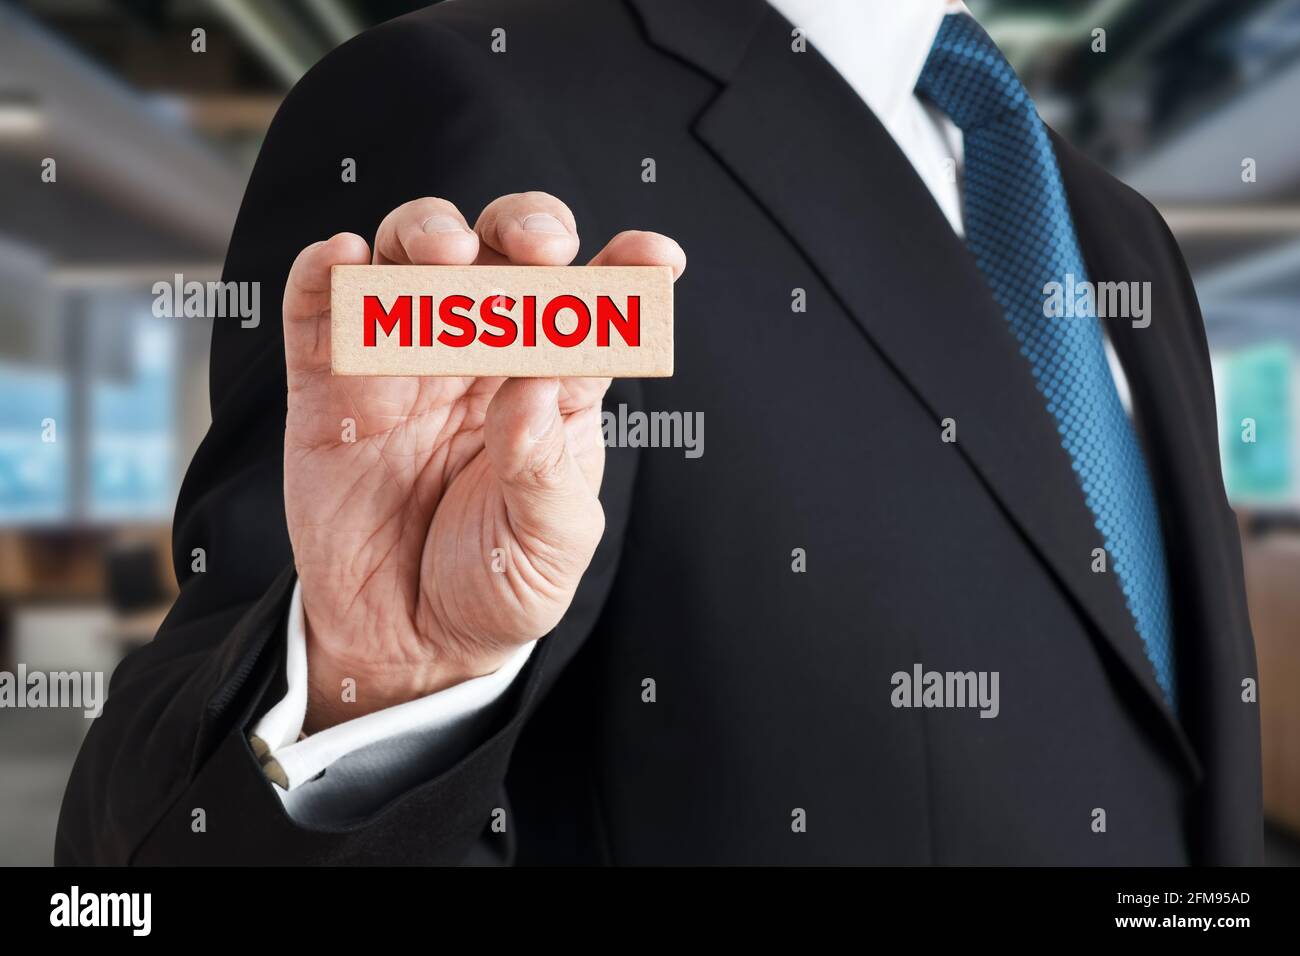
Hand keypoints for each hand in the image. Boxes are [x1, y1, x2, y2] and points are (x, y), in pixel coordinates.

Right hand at [281, 192, 685, 730]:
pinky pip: (319, 308)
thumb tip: (532, 384)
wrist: (407, 643)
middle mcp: (482, 357)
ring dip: (429, 234)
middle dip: (526, 228)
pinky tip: (346, 261)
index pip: (593, 312)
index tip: (658, 257)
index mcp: (553, 387)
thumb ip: (544, 468)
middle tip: (538, 249)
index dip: (627, 270)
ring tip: (447, 259)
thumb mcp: (546, 546)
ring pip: (410, 256)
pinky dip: (326, 272)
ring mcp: (403, 362)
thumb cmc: (495, 586)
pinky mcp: (329, 384)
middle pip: (503, 255)